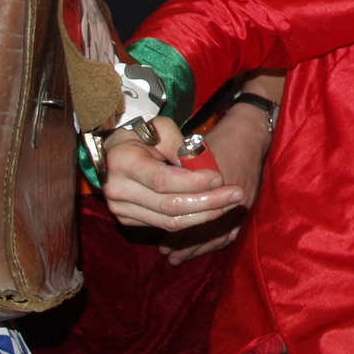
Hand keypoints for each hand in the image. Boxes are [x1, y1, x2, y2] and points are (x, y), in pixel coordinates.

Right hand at [102, 116, 243, 236]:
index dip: (194, 183)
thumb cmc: (142, 134)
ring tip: (231, 203)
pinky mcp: (129, 220)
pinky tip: (213, 209)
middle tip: (237, 194)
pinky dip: (192, 220)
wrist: (115, 151)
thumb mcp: (160, 127)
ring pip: (170, 222)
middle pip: (169, 206)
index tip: (220, 178)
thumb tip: (201, 165)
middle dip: (208, 202)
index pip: (163, 180)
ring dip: (205, 215)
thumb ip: (179, 144)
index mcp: (122, 161)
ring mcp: (121, 209)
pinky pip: (165, 226)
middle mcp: (117, 190)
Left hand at [161, 102, 273, 263]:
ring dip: (200, 247)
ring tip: (180, 257)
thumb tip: (158, 204)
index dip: (178, 232)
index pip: (194, 217)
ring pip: (220, 235)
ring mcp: (245, 202)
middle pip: (207, 230)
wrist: (249, 133)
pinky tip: (203, 248)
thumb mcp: (192, 155)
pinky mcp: (250, 204)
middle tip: (169, 255)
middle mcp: (235, 198)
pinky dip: (216, 242)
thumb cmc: (218, 141)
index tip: (162, 244)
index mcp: (218, 184)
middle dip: (187, 244)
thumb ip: (178, 180)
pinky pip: (233, 231)